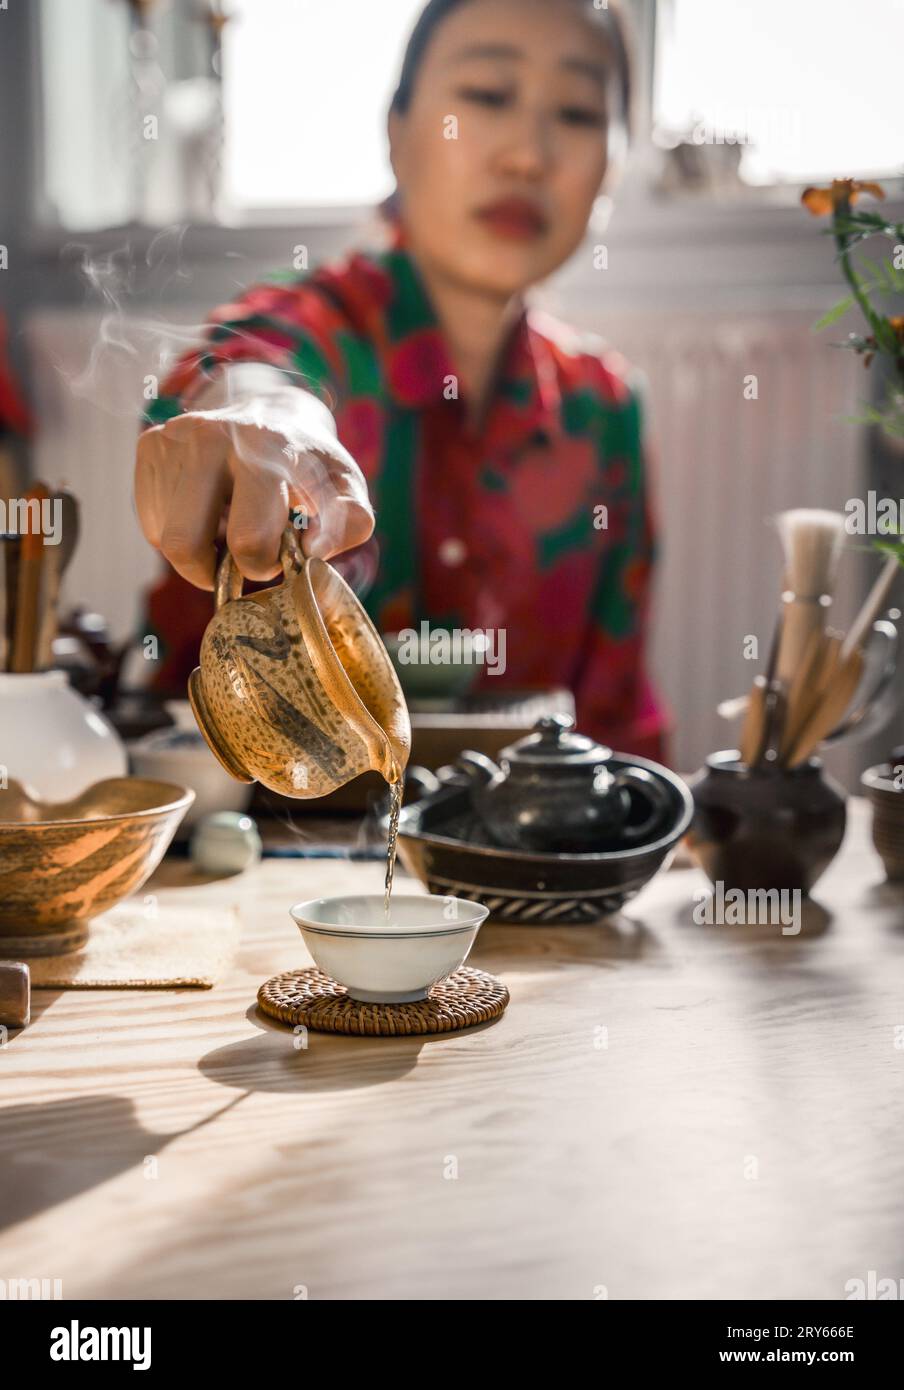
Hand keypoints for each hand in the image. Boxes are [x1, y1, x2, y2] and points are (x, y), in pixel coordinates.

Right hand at [135, 369, 373, 589]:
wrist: (271, 411)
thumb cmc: (309, 463)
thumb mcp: (345, 487)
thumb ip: (350, 522)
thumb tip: (314, 549)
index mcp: (268, 448)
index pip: (248, 539)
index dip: (262, 565)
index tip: (276, 558)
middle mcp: (214, 436)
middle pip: (186, 543)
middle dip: (213, 571)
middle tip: (238, 561)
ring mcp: (176, 436)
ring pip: (165, 538)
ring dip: (198, 552)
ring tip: (226, 527)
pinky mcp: (150, 444)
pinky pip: (151, 521)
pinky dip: (177, 532)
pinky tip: (206, 512)